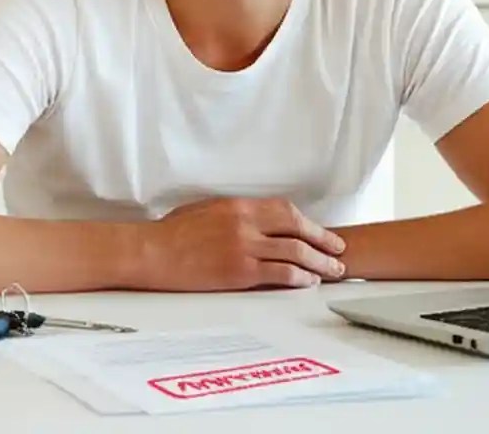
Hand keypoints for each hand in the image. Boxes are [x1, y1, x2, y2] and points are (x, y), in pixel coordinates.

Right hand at [138, 197, 346, 291]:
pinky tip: (308, 282)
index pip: (284, 210)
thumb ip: (234, 215)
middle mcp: (245, 222)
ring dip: (319, 262)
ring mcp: (244, 246)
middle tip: (338, 250)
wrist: (150, 252)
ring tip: (332, 270)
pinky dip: (299, 278)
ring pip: (294, 252)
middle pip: (296, 228)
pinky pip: (279, 274)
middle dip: (322, 240)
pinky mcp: (239, 271)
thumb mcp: (205, 211)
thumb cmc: (170, 235)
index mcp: (238, 205)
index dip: (308, 222)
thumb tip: (255, 223)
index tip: (320, 231)